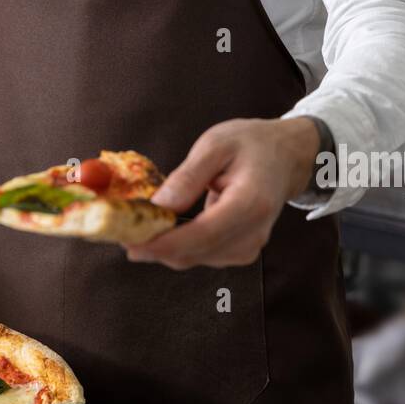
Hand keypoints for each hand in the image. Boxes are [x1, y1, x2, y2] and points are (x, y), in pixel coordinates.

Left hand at [126, 117, 319, 269]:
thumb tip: (157, 205)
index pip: (203, 235)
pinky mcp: (241, 251)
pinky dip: (178, 245)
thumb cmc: (250, 144)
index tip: (130, 241)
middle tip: (119, 231)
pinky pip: (201, 255)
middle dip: (155, 246)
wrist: (285, 156)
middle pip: (195, 252)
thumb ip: (187, 177)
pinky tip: (163, 227)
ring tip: (136, 225)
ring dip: (163, 246)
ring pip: (194, 258)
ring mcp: (249, 247)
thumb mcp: (216, 144)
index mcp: (250, 203)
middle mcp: (253, 233)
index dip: (164, 243)